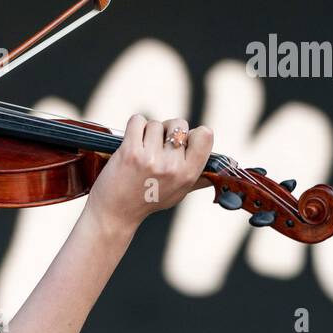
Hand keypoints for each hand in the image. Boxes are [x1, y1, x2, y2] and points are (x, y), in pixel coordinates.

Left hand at [84, 114, 213, 232]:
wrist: (115, 212)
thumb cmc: (147, 201)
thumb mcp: (178, 193)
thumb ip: (197, 178)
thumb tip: (218, 171)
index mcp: (188, 174)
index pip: (205, 135)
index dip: (192, 134)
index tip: (180, 143)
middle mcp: (172, 166)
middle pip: (179, 124)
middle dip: (167, 130)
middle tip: (156, 146)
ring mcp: (151, 158)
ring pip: (155, 124)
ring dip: (147, 132)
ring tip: (141, 150)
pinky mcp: (130, 152)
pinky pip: (137, 121)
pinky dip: (134, 126)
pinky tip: (131, 142)